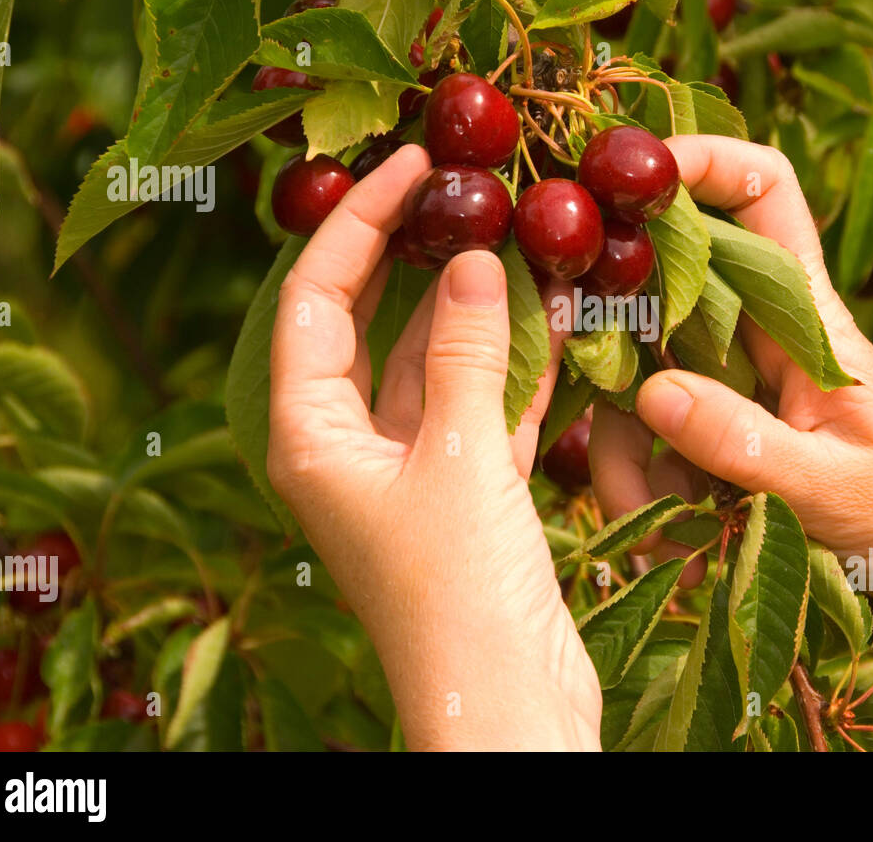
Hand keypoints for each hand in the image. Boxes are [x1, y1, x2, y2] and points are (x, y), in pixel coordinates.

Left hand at [266, 144, 600, 749]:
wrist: (509, 707)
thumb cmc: (458, 594)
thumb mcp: (458, 459)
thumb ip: (465, 354)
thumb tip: (472, 258)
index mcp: (311, 436)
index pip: (315, 300)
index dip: (356, 225)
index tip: (409, 165)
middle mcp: (350, 447)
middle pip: (374, 326)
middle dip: (417, 258)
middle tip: (464, 189)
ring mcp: (412, 470)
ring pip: (440, 365)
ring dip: (480, 309)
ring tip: (522, 236)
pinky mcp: (468, 494)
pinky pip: (486, 408)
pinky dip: (518, 366)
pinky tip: (560, 314)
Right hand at [590, 134, 872, 627]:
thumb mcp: (832, 488)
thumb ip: (742, 444)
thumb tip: (650, 392)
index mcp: (810, 316)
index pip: (765, 192)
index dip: (705, 158)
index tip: (634, 173)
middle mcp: (766, 334)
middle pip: (662, 298)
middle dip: (616, 368)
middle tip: (606, 444)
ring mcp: (740, 384)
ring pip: (646, 385)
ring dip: (632, 465)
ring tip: (661, 540)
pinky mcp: (727, 434)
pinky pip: (661, 445)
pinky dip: (655, 498)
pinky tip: (680, 553)